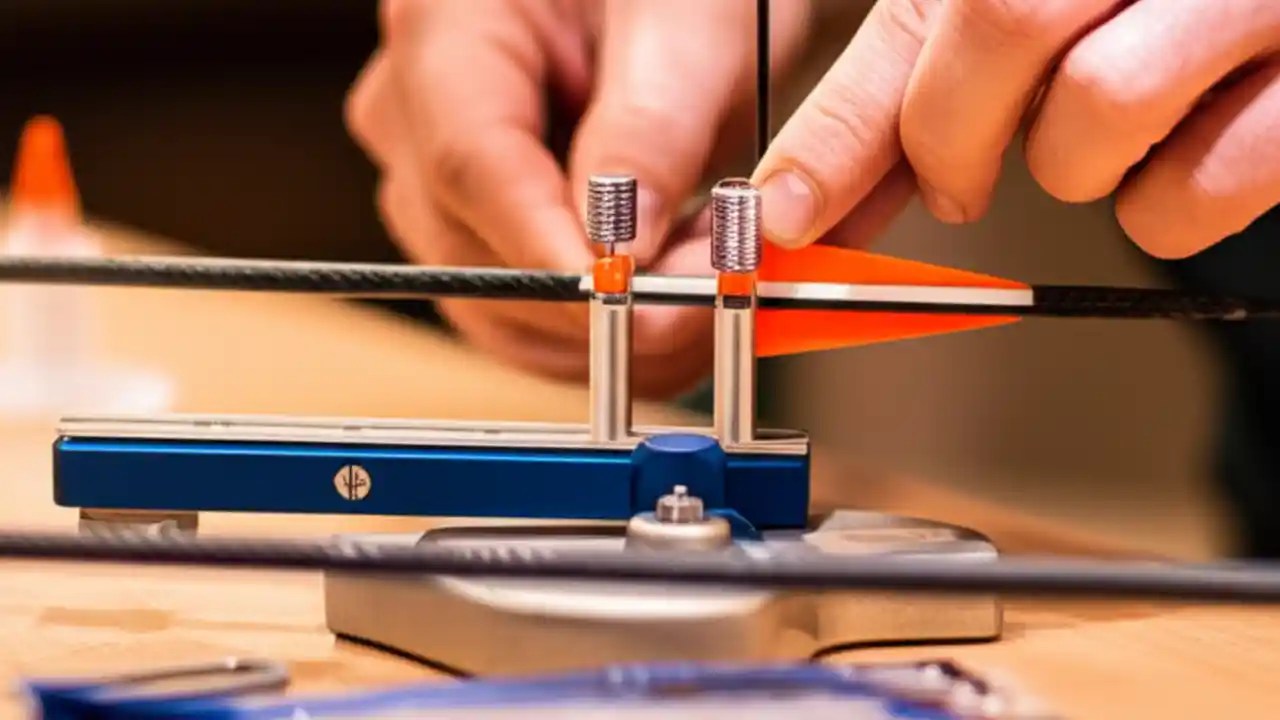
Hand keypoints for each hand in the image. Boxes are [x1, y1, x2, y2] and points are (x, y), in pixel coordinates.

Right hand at [347, 0, 809, 396]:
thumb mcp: (690, 20)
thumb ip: (653, 125)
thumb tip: (620, 246)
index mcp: (443, 25)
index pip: (473, 167)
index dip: (554, 257)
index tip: (637, 307)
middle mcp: (414, 107)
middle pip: (474, 251)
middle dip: (601, 301)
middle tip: (715, 292)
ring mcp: (433, 173)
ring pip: (496, 304)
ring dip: (608, 327)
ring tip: (705, 278)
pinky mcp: (473, 222)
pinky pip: (520, 313)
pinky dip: (600, 328)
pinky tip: (672, 293)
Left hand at [752, 0, 1279, 259]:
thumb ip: (924, 71)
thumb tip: (817, 189)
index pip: (922, 8)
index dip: (841, 122)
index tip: (787, 209)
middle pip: (1000, 26)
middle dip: (949, 142)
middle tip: (953, 183)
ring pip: (1097, 114)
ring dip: (1071, 167)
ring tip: (1105, 131)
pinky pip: (1196, 190)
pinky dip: (1164, 206)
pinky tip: (1185, 149)